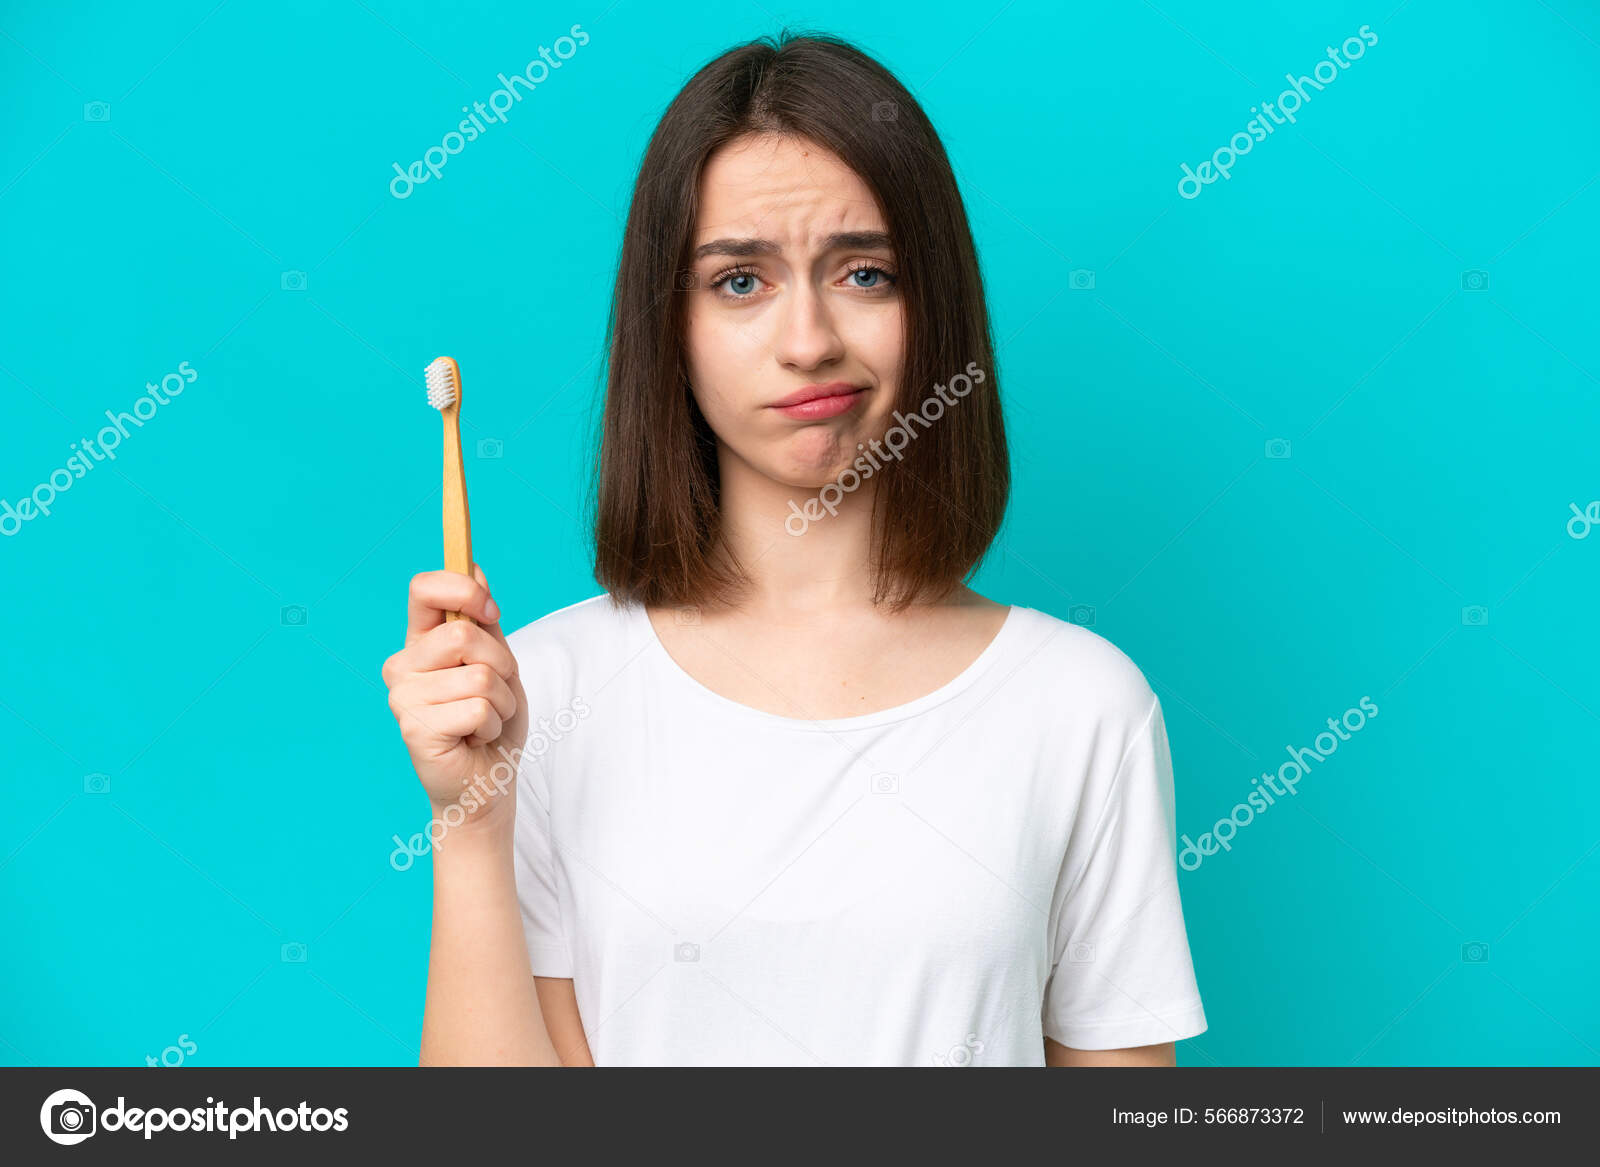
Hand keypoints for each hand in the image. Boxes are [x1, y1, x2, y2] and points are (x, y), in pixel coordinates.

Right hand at [382, 565, 528, 826]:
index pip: (424, 588)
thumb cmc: (492, 720)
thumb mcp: (498, 661)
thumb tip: (474, 566)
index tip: (491, 612)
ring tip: (486, 720)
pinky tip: (475, 739)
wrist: (489, 780)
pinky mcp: (413, 729)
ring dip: (501, 702)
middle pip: (463, 635)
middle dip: (501, 665)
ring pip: (478, 677)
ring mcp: (403, 697)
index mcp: (421, 641)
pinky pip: (477, 709)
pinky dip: (492, 725)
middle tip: (496, 692)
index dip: (463, 590)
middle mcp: (403, 665)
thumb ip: (484, 620)